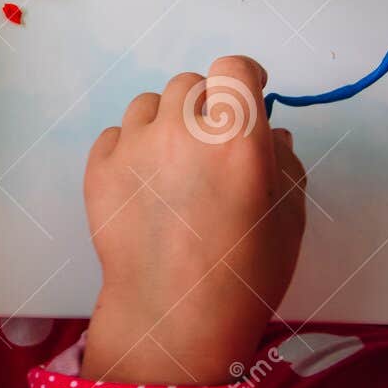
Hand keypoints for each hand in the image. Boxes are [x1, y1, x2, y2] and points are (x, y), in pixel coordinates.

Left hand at [80, 57, 305, 385]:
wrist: (172, 318)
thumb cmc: (245, 273)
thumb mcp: (288, 218)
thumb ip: (284, 164)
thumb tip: (272, 135)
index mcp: (236, 136)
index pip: (233, 69)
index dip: (243, 79)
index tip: (246, 95)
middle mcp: (181, 129)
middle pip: (190, 83)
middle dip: (206, 105)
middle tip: (211, 143)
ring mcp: (133, 146)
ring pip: (149, 104)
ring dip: (166, 121)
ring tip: (174, 164)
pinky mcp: (98, 167)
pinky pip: (116, 134)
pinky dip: (131, 148)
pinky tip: (144, 184)